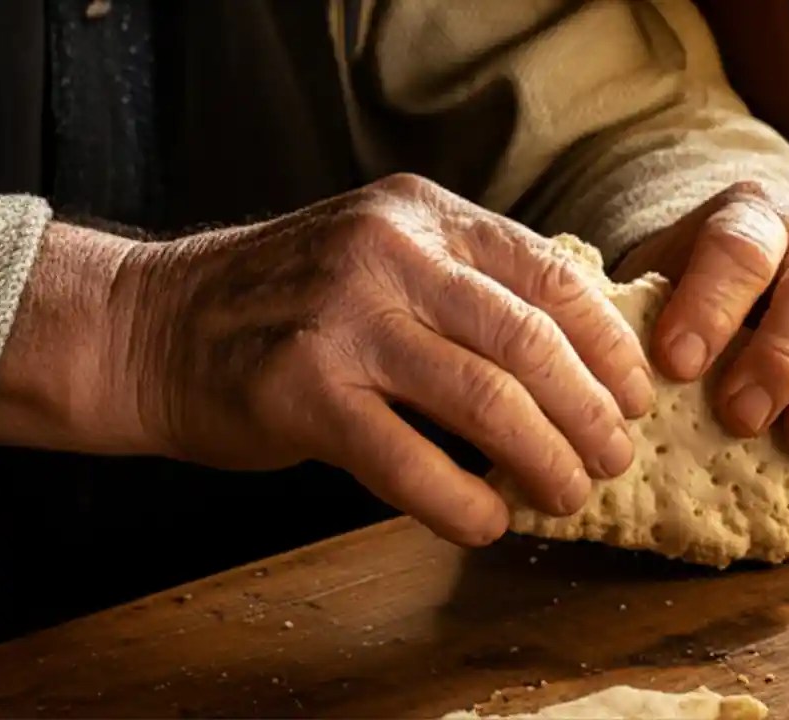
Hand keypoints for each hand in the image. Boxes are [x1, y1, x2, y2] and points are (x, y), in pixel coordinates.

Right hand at [0, 175, 653, 545]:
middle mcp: (387, 253)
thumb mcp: (384, 252)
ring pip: (484, 400)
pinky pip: (409, 461)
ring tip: (568, 493)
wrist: (153, 325)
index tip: (635, 395)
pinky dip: (463, 503)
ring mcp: (342, 320)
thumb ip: (469, 284)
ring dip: (543, 460)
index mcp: (422, 214)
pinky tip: (488, 522)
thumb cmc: (290, 301)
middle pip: (529, 341)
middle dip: (589, 412)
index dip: (606, 344)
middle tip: (613, 458)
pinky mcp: (300, 392)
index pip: (549, 273)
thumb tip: (583, 357)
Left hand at [614, 181, 788, 458]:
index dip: (709, 305)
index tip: (676, 362)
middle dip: (781, 359)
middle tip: (742, 416)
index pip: (738, 249)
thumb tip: (602, 385)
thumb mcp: (655, 281)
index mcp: (751, 218)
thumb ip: (638, 317)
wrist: (744, 264)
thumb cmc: (690, 290)